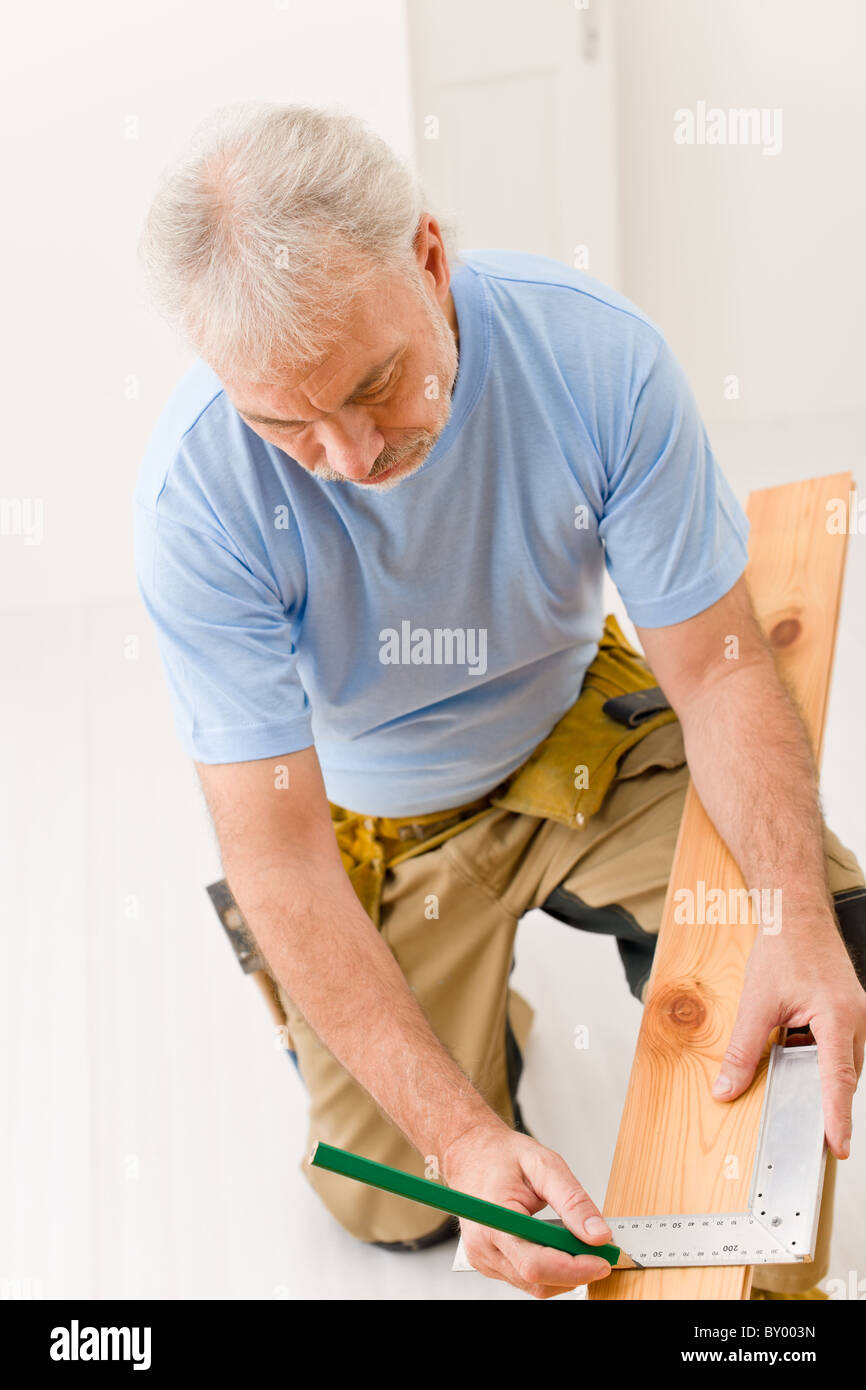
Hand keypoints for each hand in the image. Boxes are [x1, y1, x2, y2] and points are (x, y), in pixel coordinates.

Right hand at [441, 1121, 612, 1298]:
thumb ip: (573, 1201)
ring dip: (565, 1272)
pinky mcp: (488, 1264)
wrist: (470, 1153)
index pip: (535, 1264)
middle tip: (602, 1253)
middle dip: (576, 1271)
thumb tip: (598, 1235)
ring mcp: (484, 1259)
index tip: (603, 1261)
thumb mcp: (544, 1165)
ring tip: (579, 1243)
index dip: (574, 1269)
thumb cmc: (502, 1155)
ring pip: (534, 1285)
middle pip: (538, 1280)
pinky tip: (557, 1246)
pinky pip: (526, 1279)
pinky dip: (550, 1269)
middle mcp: (483, 1246)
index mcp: (494, 1219)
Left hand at [712, 912, 865, 1157]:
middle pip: (843, 1075)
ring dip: (818, 1074)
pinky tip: (795, 1046)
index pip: (838, 1078)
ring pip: (841, 1063)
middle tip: (809, 1129)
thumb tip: (726, 1089)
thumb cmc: (783, 950)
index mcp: (839, 1016)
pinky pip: (837, 1047)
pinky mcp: (849, 1012)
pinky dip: (817, 1055)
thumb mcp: (756, 1003)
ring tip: (792, 1073)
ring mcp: (857, 1015)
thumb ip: (742, 1051)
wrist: (796, 915)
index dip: (837, 1117)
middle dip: (826, 1101)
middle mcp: (856, 1019)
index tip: (837, 1146)